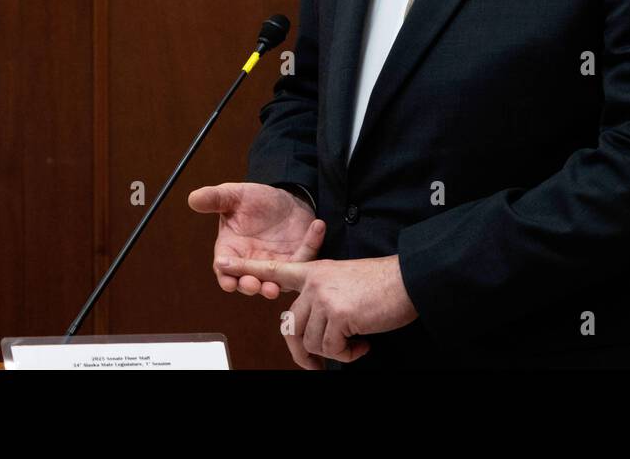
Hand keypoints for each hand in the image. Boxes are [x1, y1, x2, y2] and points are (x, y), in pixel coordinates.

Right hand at [187, 182, 325, 299]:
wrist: (282, 197)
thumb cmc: (253, 200)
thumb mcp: (234, 195)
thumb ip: (215, 198)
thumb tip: (193, 198)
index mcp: (232, 251)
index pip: (225, 270)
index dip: (226, 278)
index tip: (228, 283)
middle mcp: (252, 263)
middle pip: (249, 282)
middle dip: (252, 286)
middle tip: (256, 286)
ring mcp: (276, 264)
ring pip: (276, 281)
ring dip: (278, 283)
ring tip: (278, 284)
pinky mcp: (298, 257)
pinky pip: (306, 256)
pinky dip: (312, 243)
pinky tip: (317, 225)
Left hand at [220, 255, 418, 365]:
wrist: (408, 280)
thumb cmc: (381, 285)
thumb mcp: (344, 283)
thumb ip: (321, 300)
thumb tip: (312, 335)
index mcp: (314, 271)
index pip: (275, 270)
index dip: (248, 269)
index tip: (222, 263)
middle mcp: (314, 282)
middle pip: (292, 326)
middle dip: (304, 352)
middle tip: (316, 365)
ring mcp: (323, 297)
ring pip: (311, 341)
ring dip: (335, 351)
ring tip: (356, 343)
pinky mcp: (337, 313)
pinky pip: (331, 349)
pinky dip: (347, 354)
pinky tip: (363, 344)